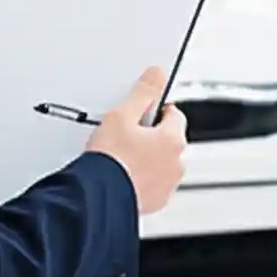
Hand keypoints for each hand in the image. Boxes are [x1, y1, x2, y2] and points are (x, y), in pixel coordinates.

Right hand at [86, 66, 187, 214]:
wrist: (99, 197)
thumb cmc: (110, 159)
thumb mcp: (121, 114)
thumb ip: (143, 92)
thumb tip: (156, 75)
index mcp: (173, 139)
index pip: (173, 113)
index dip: (154, 109)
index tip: (139, 112)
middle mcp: (177, 163)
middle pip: (169, 138)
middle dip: (151, 135)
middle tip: (126, 134)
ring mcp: (168, 184)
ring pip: (162, 162)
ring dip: (149, 157)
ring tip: (122, 155)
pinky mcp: (156, 200)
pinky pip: (154, 182)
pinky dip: (143, 177)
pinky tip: (123, 173)